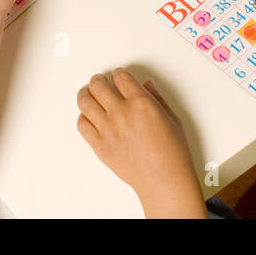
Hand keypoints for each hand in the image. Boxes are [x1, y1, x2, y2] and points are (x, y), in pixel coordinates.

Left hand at [77, 69, 206, 217]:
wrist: (164, 181)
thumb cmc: (173, 153)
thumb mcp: (172, 118)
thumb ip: (156, 98)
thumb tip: (146, 84)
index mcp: (142, 104)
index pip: (121, 77)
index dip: (118, 73)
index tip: (117, 75)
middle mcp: (122, 114)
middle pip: (98, 85)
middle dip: (98, 79)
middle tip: (100, 81)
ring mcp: (109, 130)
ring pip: (85, 102)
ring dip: (86, 94)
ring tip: (89, 94)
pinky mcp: (100, 146)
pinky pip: (82, 124)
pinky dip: (83, 117)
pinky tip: (90, 116)